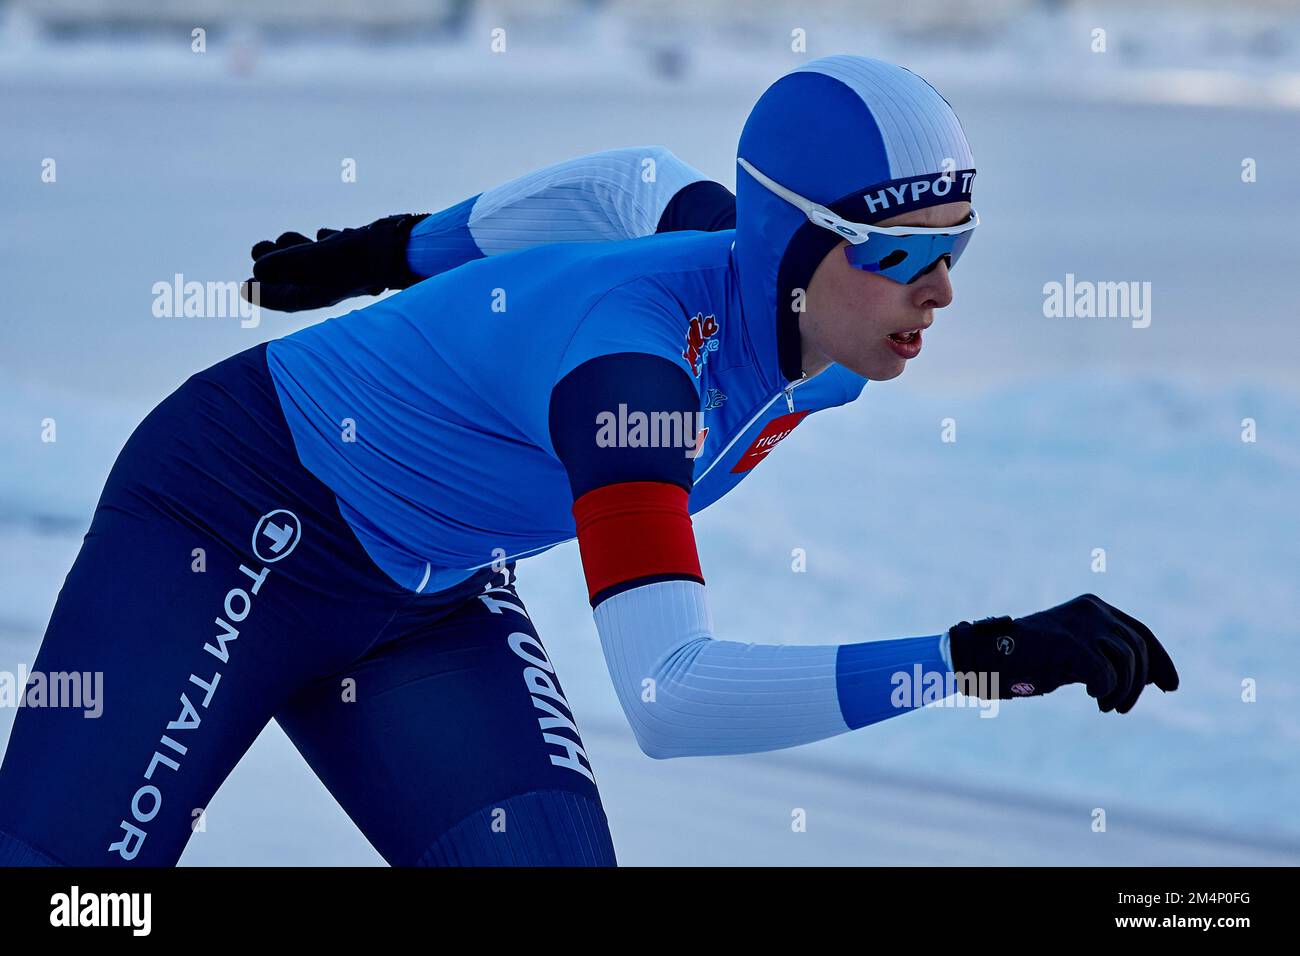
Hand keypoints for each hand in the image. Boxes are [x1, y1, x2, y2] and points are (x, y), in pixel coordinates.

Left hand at [240, 213, 428, 311]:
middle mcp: (332, 285)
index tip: (243, 287)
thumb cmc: (358, 258)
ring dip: (296, 250)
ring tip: (283, 237)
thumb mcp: (315, 259)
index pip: (286, 298)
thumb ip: (286, 262)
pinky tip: (321, 235)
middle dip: (276, 265)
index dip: (263, 294)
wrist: (401, 249)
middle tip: (257, 247)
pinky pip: (336, 250)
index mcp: (320, 294)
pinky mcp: (360, 254)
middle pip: (297, 279)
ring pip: (315, 262)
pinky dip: (324, 243)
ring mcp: (347, 269)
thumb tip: (259, 268)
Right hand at [947, 594, 1178, 712]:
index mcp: (1095, 608)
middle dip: (1138, 685)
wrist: (987, 656)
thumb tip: (1149, 677)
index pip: (1141, 633)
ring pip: (1126, 663)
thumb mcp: (1075, 655)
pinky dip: (1104, 690)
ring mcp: (1081, 623)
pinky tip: (1091, 695)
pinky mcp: (1069, 642)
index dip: (1161, 661)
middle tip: (1120, 709)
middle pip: (1138, 650)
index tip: (1171, 687)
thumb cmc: (1029, 660)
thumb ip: (1106, 657)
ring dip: (1122, 692)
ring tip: (1106, 706)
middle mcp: (1093, 610)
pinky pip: (1105, 674)